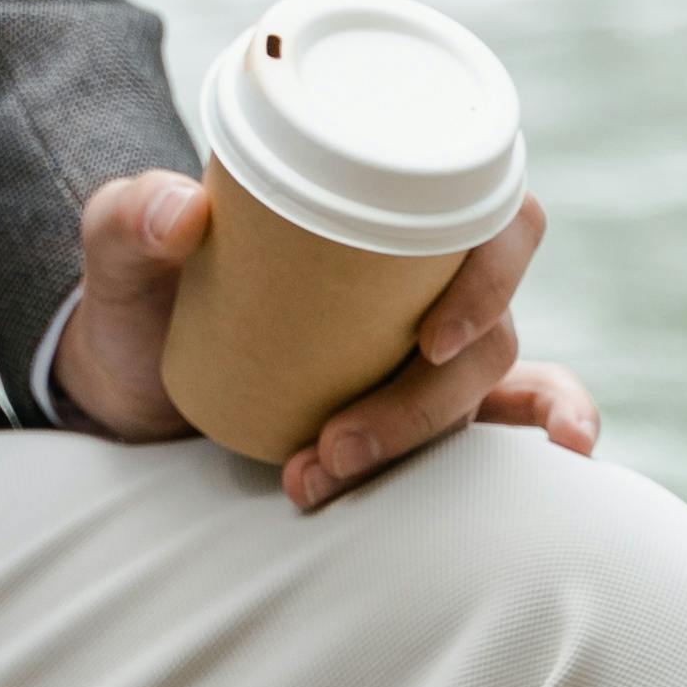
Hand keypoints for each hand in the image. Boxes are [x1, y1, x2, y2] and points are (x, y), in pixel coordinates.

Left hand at [46, 171, 600, 509]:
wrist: (127, 372)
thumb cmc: (144, 291)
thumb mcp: (120, 248)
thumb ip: (128, 219)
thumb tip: (183, 214)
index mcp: (379, 210)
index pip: (492, 212)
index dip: (491, 270)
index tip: (428, 339)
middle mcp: (426, 270)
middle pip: (491, 325)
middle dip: (420, 404)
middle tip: (331, 444)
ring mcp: (431, 342)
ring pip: (485, 386)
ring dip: (416, 442)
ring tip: (315, 476)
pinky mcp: (419, 404)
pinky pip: (511, 415)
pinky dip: (556, 426)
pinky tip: (566, 462)